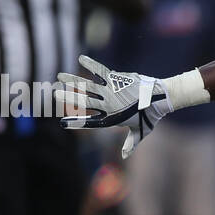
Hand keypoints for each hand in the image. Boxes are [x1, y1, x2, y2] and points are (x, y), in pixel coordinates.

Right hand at [55, 55, 171, 157]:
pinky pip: (100, 70)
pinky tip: (81, 58)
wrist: (160, 98)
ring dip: (72, 81)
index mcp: (112, 118)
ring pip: (88, 86)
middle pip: (84, 102)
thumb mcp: (140, 132)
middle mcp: (109, 105)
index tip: (62, 123)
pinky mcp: (117, 79)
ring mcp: (112, 91)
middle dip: (67, 98)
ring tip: (58, 76)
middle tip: (53, 93)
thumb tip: (124, 157)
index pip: (90, 122)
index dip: (76, 122)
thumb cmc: (150, 116)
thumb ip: (130, 144)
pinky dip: (91, 64)